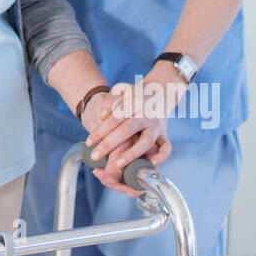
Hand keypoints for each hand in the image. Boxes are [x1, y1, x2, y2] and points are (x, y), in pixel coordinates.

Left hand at [85, 82, 172, 197]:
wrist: (160, 93)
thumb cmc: (134, 95)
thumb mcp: (122, 91)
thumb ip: (111, 101)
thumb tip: (102, 115)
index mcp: (134, 103)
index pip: (115, 118)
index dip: (100, 130)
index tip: (89, 142)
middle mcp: (146, 115)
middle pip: (127, 130)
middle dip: (109, 144)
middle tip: (94, 156)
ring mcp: (156, 126)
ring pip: (146, 141)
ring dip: (132, 153)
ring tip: (117, 165)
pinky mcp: (164, 135)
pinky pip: (166, 147)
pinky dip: (161, 157)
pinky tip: (149, 165)